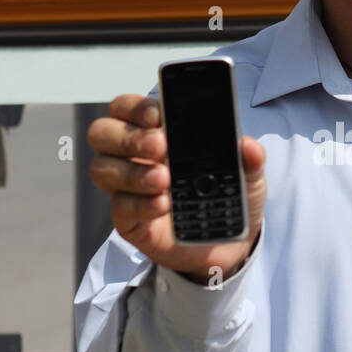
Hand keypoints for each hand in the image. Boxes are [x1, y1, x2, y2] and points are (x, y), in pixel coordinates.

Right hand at [88, 93, 265, 283]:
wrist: (228, 244)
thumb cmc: (226, 197)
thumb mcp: (247, 176)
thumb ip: (250, 159)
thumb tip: (248, 146)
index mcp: (155, 132)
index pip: (127, 108)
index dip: (135, 107)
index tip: (158, 115)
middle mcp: (133, 156)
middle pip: (103, 133)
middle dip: (127, 136)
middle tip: (159, 146)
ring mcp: (127, 188)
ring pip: (102, 169)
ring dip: (131, 172)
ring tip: (163, 179)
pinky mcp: (128, 220)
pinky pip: (120, 207)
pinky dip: (141, 204)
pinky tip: (163, 204)